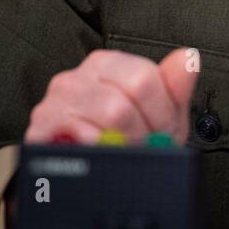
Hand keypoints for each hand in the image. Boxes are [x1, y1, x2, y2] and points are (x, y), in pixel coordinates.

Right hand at [25, 48, 198, 144]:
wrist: (93, 172)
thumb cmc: (129, 135)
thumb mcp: (161, 113)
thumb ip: (176, 86)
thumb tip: (188, 57)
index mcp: (108, 63)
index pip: (144, 80)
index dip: (158, 115)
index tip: (158, 131)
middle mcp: (77, 76)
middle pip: (122, 105)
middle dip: (138, 133)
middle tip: (139, 144)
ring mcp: (55, 101)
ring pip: (104, 120)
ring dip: (119, 144)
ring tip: (119, 148)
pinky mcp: (40, 127)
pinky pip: (77, 139)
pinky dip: (95, 149)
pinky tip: (96, 150)